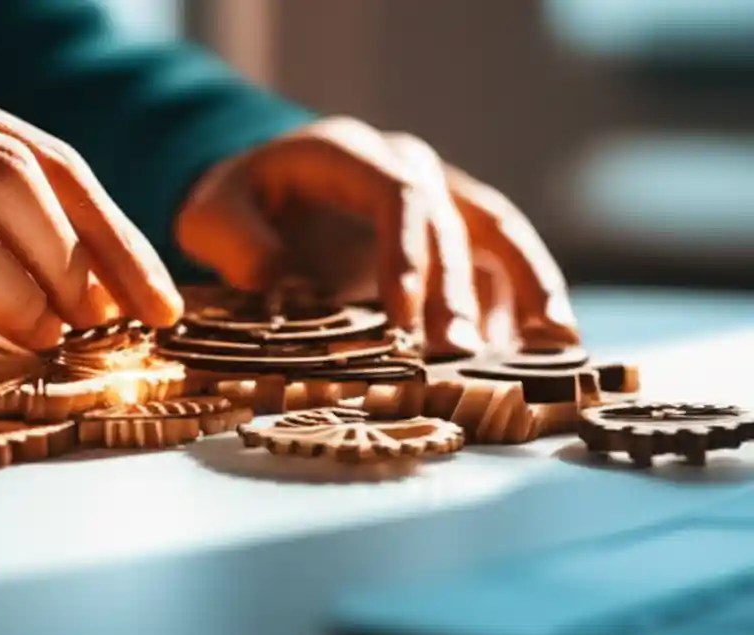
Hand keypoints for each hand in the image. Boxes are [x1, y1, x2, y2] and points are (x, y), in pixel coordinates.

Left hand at [175, 116, 578, 355]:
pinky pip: (500, 261)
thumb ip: (235, 242)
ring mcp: (437, 196)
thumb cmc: (237, 206)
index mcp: (348, 154)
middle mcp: (404, 166)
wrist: (263, 193)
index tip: (402, 317)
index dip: (406, 255)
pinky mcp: (452, 234)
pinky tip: (542, 347)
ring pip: (497, 234)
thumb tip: (278, 282)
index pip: (394, 196)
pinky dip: (525, 300)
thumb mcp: (210, 215)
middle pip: (448, 223)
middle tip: (454, 354)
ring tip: (551, 345)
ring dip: (528, 287)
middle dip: (455, 292)